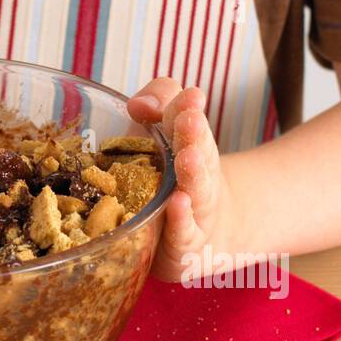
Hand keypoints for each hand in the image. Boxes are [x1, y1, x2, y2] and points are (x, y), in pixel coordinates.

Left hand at [126, 78, 230, 282]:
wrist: (200, 236)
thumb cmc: (168, 179)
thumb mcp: (160, 135)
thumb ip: (153, 106)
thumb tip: (140, 104)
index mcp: (186, 142)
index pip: (184, 118)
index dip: (182, 106)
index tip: (190, 96)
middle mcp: (195, 174)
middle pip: (197, 151)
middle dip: (193, 135)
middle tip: (190, 118)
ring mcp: (193, 210)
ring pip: (196, 191)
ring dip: (193, 174)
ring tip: (188, 158)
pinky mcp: (184, 244)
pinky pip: (183, 232)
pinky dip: (182, 219)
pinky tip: (179, 204)